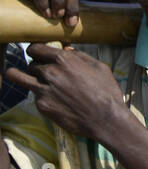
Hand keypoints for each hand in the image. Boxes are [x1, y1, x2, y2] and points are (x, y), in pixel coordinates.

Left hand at [6, 44, 127, 140]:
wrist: (106, 120)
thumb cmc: (107, 93)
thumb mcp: (100, 68)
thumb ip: (80, 55)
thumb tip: (66, 49)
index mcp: (64, 60)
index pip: (35, 48)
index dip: (37, 51)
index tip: (39, 56)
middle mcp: (49, 72)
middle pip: (30, 64)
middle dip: (37, 67)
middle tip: (47, 75)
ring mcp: (43, 89)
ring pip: (18, 77)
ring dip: (24, 77)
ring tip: (32, 82)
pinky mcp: (42, 105)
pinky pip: (34, 97)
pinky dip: (42, 98)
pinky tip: (56, 102)